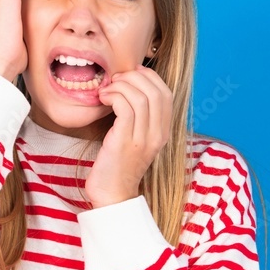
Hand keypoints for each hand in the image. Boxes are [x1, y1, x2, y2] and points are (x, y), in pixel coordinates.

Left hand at [86, 66, 172, 207]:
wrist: (112, 195)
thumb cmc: (118, 165)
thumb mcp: (135, 139)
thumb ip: (139, 119)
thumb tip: (129, 88)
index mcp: (163, 132)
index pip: (166, 93)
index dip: (149, 77)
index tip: (130, 74)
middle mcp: (157, 135)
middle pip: (155, 91)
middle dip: (133, 77)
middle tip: (115, 80)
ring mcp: (142, 139)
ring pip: (140, 97)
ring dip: (120, 86)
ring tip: (106, 90)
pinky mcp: (124, 142)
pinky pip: (125, 108)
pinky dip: (113, 96)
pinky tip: (102, 99)